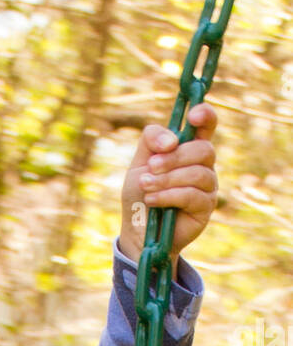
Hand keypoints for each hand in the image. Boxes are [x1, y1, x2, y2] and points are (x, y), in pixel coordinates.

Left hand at [119, 103, 218, 268]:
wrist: (137, 230)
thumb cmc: (140, 194)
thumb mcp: (138, 163)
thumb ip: (151, 140)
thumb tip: (172, 140)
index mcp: (188, 149)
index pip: (206, 125)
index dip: (206, 116)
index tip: (194, 115)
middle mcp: (203, 165)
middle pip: (203, 149)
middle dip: (175, 157)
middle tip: (151, 168)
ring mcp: (207, 186)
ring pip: (198, 173)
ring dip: (168, 179)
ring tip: (147, 187)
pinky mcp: (206, 207)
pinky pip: (193, 195)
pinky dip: (169, 196)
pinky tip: (153, 200)